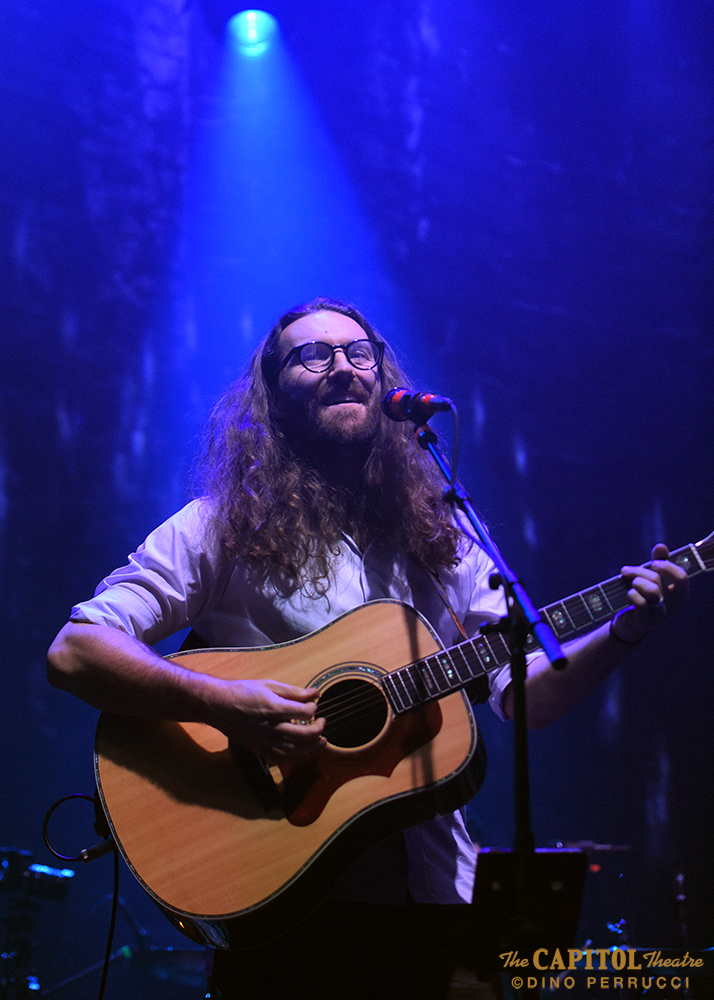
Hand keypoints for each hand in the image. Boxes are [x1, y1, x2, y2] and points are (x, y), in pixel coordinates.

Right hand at [211, 679, 325, 761]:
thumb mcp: (268, 685)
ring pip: (295, 750)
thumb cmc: (242, 692)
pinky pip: (280, 758)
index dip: (313, 708)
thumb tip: (314, 693)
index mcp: (274, 708)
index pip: (304, 713)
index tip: (313, 704)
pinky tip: (303, 754)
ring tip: (321, 742)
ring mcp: (265, 741)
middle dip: (318, 729)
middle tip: (322, 723)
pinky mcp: (259, 749)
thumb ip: (293, 691)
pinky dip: (295, 758)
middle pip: (304, 734)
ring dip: (312, 747)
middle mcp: (271, 727)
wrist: (218, 706)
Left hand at [612, 543, 687, 642]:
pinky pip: (641, 603)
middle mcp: (673, 605)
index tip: (652, 562)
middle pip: (658, 580)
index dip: (666, 566)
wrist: (630, 624)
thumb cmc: (643, 597)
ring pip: (652, 591)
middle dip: (639, 572)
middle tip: (627, 571)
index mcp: (679, 594)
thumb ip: (658, 562)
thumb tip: (661, 546)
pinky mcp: (647, 622)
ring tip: (630, 584)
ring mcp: (661, 615)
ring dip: (636, 583)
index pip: (681, 577)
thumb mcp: (651, 579)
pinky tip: (628, 594)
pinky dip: (632, 594)